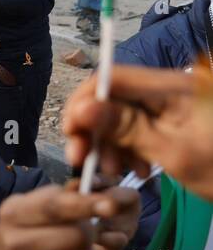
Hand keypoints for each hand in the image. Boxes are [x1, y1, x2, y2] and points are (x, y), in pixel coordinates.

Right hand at [0, 185, 139, 249]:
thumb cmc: (29, 225)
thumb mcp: (37, 202)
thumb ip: (68, 197)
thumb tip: (107, 202)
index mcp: (13, 214)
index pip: (55, 208)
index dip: (86, 205)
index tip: (111, 205)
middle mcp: (15, 245)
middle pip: (77, 237)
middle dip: (90, 232)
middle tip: (84, 232)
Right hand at [62, 66, 212, 199]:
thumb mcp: (174, 154)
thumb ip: (126, 129)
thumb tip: (81, 110)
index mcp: (174, 86)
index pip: (112, 77)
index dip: (85, 103)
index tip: (73, 134)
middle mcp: (171, 87)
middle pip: (114, 96)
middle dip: (95, 128)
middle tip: (84, 160)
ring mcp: (174, 102)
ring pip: (123, 112)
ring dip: (111, 142)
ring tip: (116, 172)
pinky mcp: (177, 117)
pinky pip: (140, 123)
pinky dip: (130, 145)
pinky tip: (136, 167)